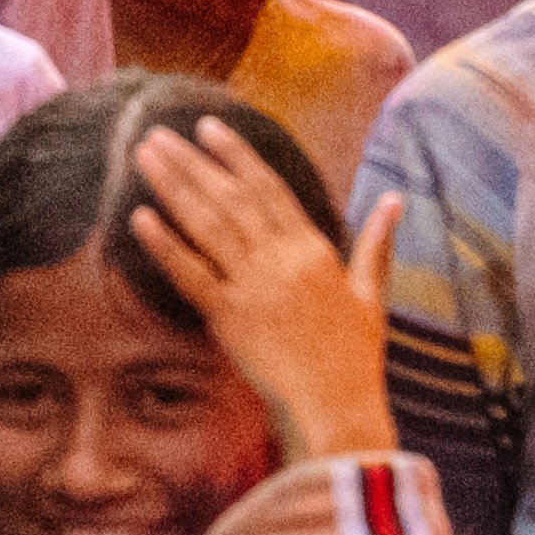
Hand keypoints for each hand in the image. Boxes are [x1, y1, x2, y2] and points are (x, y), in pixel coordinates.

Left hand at [115, 120, 398, 461]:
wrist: (339, 408)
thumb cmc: (357, 358)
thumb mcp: (372, 294)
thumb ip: (378, 243)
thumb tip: (395, 199)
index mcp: (314, 249)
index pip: (269, 188)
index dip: (237, 155)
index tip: (208, 126)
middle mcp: (282, 259)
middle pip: (230, 197)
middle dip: (193, 161)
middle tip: (158, 129)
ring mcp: (255, 286)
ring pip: (208, 224)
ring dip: (174, 186)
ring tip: (145, 155)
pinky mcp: (231, 318)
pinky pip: (192, 275)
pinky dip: (166, 244)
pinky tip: (140, 217)